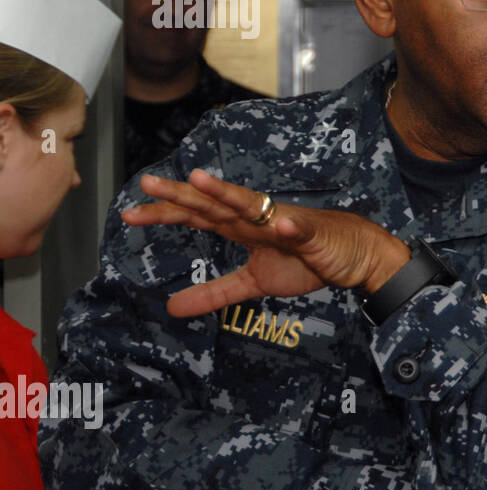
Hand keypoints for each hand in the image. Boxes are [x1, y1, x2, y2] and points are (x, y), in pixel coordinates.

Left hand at [125, 169, 411, 317]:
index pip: (198, 216)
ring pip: (251, 206)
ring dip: (227, 194)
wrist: (354, 255)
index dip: (166, 213)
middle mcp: (257, 219)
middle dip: (182, 195)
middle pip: (214, 204)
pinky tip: (280, 225)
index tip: (130, 215)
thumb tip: (171, 308)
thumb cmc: (306, 261)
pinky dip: (291, 228)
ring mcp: (284, 223)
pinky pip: (301, 231)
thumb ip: (215, 292)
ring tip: (200, 181)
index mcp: (242, 228)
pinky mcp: (313, 235)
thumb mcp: (254, 282)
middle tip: (147, 184)